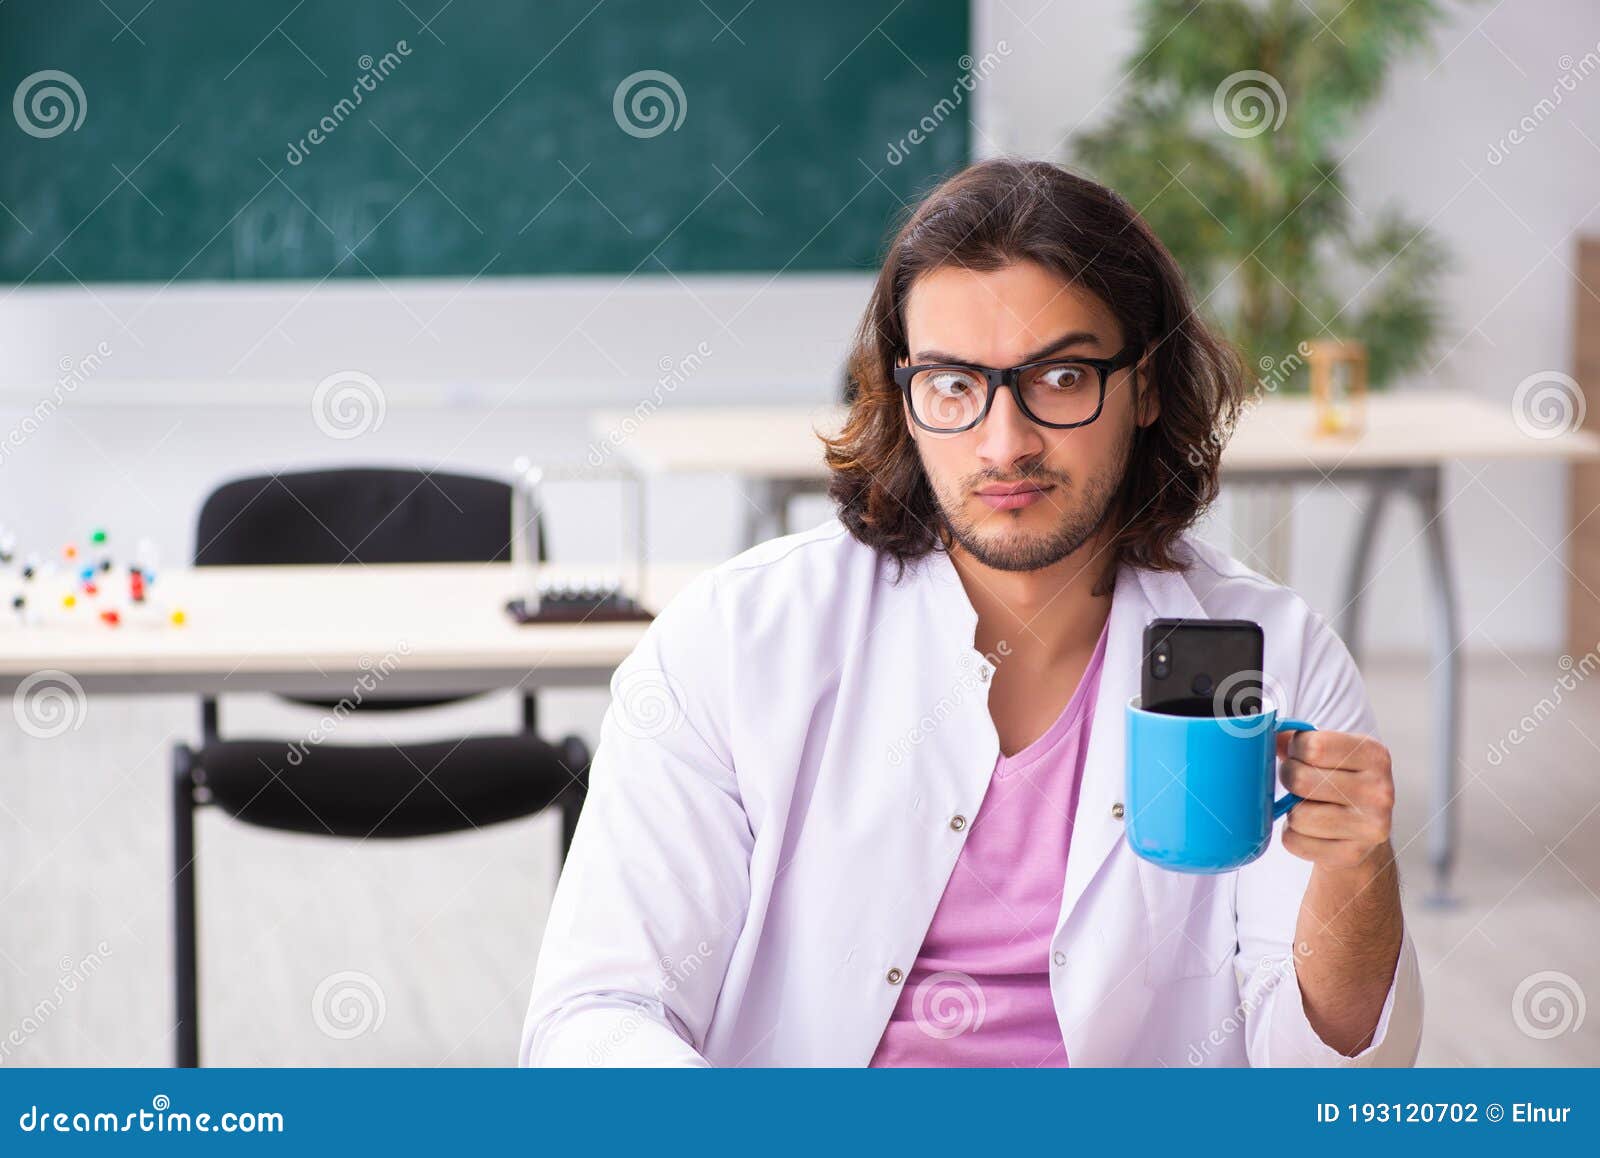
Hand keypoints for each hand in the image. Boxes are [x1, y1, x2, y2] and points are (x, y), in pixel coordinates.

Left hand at [1276, 729, 1393, 871]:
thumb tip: (1266, 733)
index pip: (1313, 746)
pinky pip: (1295, 842)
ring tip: (1310, 807)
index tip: (1300, 755)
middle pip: (1300, 780)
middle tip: (1299, 783)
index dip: (1295, 750)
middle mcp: (1379, 791)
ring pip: (1297, 815)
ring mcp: (1369, 827)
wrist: (1364, 829)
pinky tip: (1312, 830)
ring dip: (1293, 811)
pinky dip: (1293, 836)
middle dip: (1289, 779)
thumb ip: (1298, 738)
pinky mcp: (1352, 855)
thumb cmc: (1340, 781)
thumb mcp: (1331, 752)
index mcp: (1374, 755)